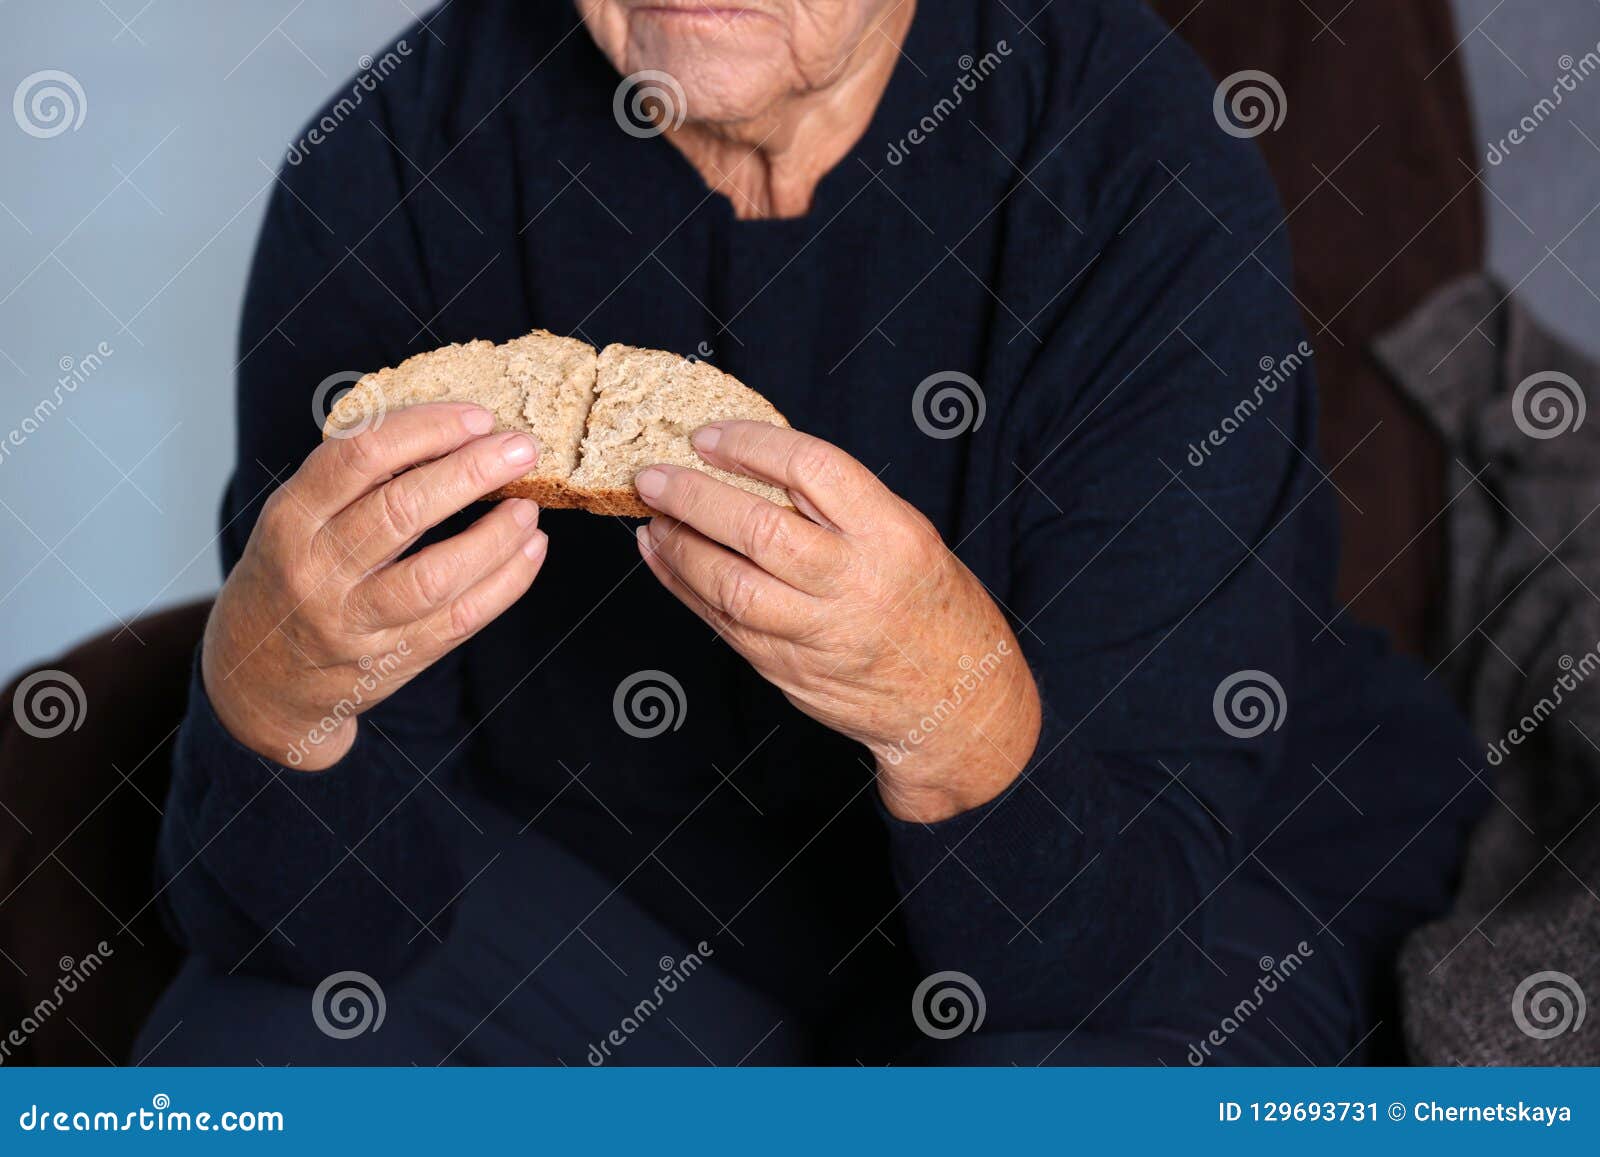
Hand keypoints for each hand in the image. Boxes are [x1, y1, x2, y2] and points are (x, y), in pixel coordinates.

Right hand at [202, 403, 548, 768]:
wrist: (262, 679)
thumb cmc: (292, 575)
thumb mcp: (297, 519)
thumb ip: (353, 479)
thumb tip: (451, 427)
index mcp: (291, 518)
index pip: (359, 457)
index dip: (426, 429)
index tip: (477, 417)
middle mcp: (317, 570)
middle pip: (401, 511)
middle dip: (471, 472)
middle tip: (521, 448)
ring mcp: (355, 621)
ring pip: (435, 575)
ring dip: (494, 536)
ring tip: (529, 506)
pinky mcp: (393, 659)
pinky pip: (460, 619)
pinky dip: (506, 581)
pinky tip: (531, 549)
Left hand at [633, 421, 1040, 822]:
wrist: (956, 706)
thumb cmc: (935, 610)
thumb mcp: (910, 539)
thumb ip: (842, 507)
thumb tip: (755, 462)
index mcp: (893, 535)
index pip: (812, 468)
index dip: (750, 445)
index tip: (707, 435)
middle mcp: (855, 583)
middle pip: (757, 529)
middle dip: (693, 496)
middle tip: (652, 474)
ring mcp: (818, 633)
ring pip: (729, 583)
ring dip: (679, 545)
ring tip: (653, 516)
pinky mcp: (788, 669)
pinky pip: (724, 623)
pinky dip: (684, 586)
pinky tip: (663, 558)